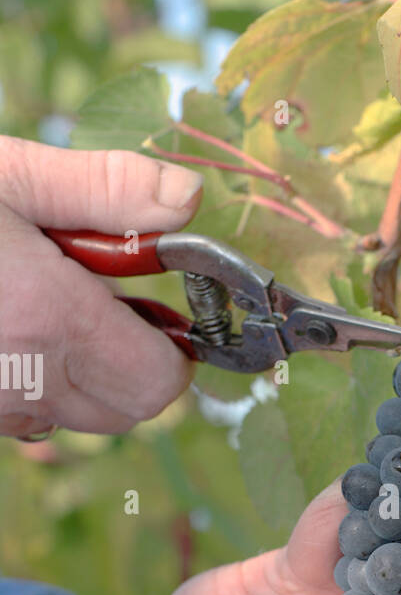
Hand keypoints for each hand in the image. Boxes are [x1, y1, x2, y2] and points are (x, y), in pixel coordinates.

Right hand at [0, 135, 201, 437]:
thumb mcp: (7, 175)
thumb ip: (104, 189)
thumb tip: (187, 200)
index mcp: (48, 320)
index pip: (160, 382)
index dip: (173, 344)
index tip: (154, 297)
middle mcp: (21, 381)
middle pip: (129, 411)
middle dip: (136, 360)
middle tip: (102, 295)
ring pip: (77, 417)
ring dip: (85, 373)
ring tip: (43, 301)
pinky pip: (24, 418)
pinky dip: (35, 384)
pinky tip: (5, 326)